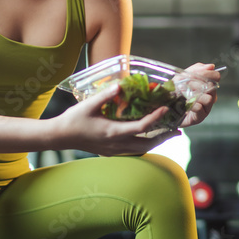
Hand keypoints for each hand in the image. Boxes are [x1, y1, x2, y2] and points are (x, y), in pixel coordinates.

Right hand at [50, 84, 182, 155]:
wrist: (59, 137)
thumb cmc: (73, 119)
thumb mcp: (88, 105)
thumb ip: (105, 95)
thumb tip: (120, 86)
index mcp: (113, 132)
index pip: (141, 127)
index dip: (156, 118)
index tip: (166, 109)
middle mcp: (116, 144)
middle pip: (147, 144)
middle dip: (164, 137)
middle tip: (178, 130)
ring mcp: (113, 151)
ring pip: (141, 150)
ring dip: (156, 143)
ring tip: (168, 134)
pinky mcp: (110, 152)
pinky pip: (133, 152)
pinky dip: (145, 145)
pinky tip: (149, 139)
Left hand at [178, 63, 220, 127]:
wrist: (164, 107)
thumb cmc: (175, 92)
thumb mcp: (183, 76)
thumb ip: (196, 69)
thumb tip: (211, 66)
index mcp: (207, 85)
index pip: (215, 77)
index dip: (207, 73)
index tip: (196, 73)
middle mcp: (209, 96)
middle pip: (212, 87)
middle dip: (198, 83)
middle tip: (186, 83)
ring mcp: (205, 108)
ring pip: (209, 98)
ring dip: (195, 94)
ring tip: (183, 92)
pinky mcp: (199, 117)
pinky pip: (200, 108)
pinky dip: (192, 104)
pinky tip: (185, 102)